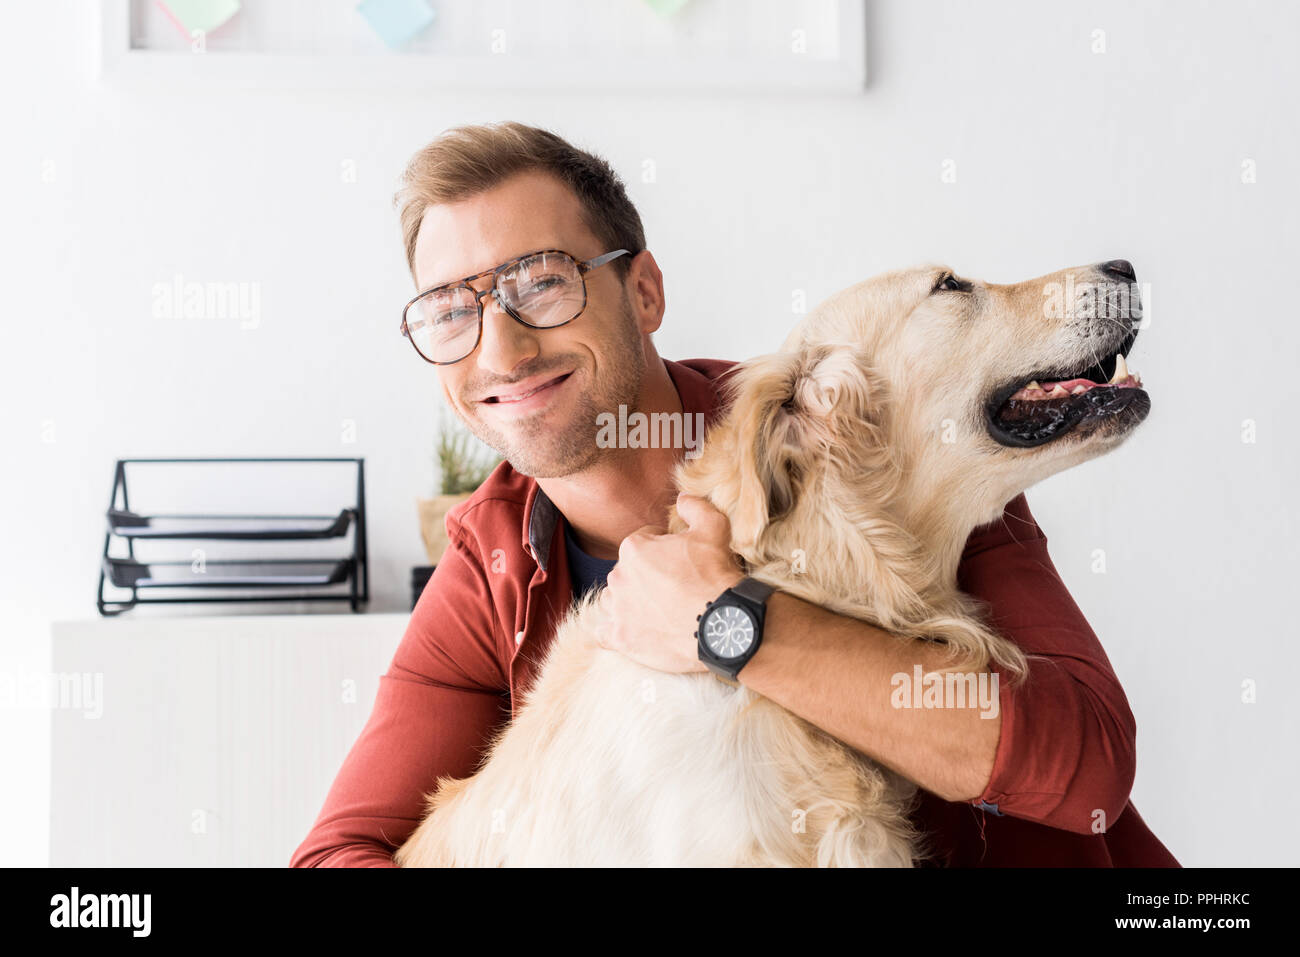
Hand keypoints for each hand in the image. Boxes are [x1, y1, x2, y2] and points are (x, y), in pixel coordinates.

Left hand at [595, 492, 744, 672]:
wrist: (720, 625)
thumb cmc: (715, 576)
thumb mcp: (714, 528)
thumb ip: (695, 507)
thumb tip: (683, 498)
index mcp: (634, 548)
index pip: (641, 543)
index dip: (661, 550)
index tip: (678, 562)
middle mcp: (618, 576)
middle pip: (627, 571)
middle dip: (645, 577)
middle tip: (672, 588)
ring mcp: (617, 609)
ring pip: (613, 600)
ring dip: (628, 602)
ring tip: (656, 610)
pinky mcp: (619, 638)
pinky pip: (604, 632)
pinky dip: (615, 631)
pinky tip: (633, 631)